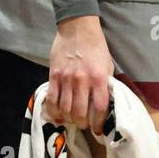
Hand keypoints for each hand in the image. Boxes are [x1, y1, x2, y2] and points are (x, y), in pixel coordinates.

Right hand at [47, 16, 113, 132]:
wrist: (77, 27)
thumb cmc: (96, 46)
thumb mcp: (107, 64)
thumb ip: (105, 83)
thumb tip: (105, 102)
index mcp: (98, 77)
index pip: (99, 108)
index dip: (98, 123)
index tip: (98, 130)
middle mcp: (82, 80)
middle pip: (79, 113)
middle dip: (82, 124)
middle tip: (84, 124)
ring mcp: (66, 79)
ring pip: (65, 110)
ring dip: (69, 120)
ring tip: (72, 120)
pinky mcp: (53, 76)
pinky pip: (52, 99)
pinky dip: (54, 111)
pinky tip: (58, 115)